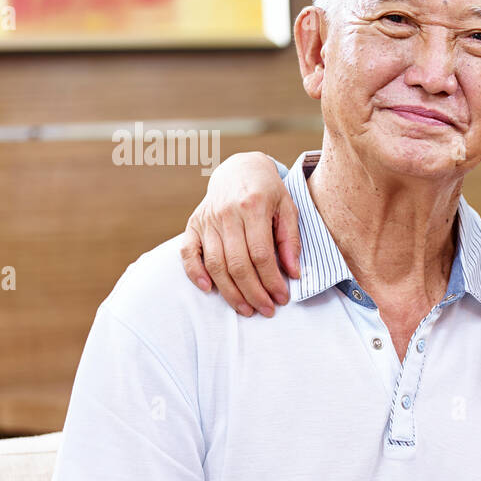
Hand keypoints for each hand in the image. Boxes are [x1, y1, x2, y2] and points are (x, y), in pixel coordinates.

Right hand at [178, 151, 299, 316]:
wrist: (240, 169)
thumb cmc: (268, 192)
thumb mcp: (288, 209)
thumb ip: (290, 240)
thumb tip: (293, 273)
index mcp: (253, 207)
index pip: (261, 254)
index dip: (272, 280)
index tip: (282, 298)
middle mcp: (226, 214)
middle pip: (237, 264)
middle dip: (253, 292)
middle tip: (266, 310)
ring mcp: (207, 220)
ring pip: (215, 264)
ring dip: (230, 292)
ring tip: (246, 309)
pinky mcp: (193, 224)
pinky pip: (187, 252)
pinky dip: (195, 273)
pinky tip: (209, 290)